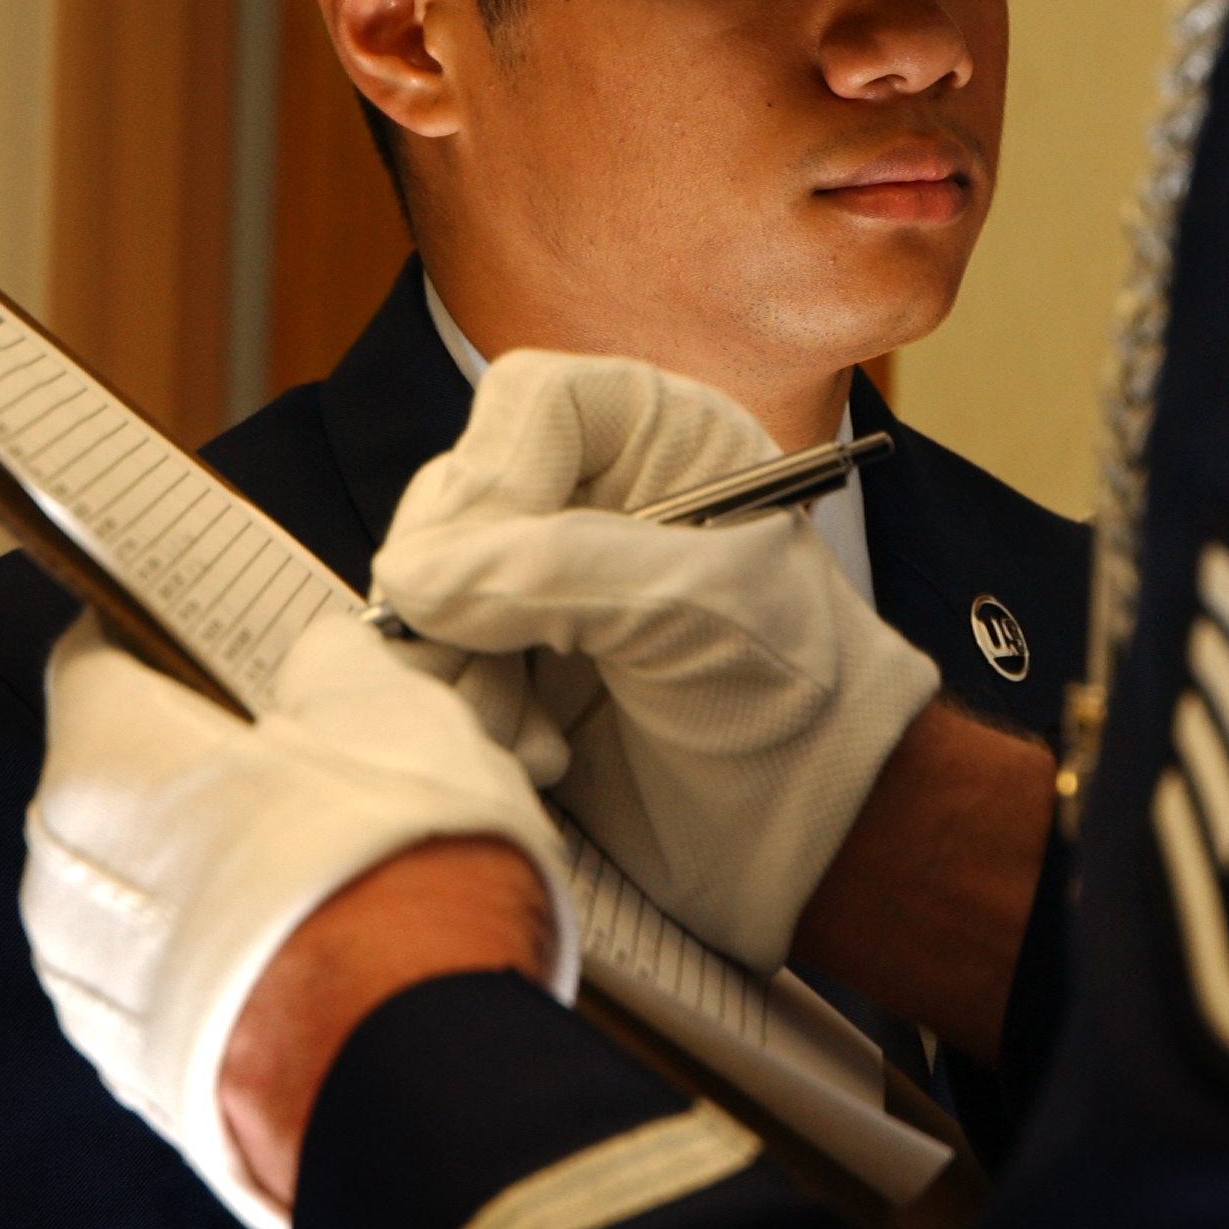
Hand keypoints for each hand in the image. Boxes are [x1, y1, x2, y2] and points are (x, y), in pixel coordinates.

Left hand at [21, 612, 576, 1228]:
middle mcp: (64, 872)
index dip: (166, 647)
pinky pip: (161, 983)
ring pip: (135, 892)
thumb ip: (336, 664)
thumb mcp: (394, 713)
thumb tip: (325, 655)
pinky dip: (213, 962)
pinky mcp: (133, 1068)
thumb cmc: (391, 873)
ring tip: (318, 873)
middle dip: (192, 770)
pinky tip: (305, 955)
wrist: (413, 1058)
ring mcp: (88, 984)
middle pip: (114, 783)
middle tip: (297, 764)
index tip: (220, 652)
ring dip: (205, 873)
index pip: (98, 661)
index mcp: (106, 758)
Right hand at [372, 352, 940, 972]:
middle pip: (457, 496)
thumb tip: (415, 576)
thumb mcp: (696, 610)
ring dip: (459, 672)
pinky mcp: (515, 662)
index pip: (531, 403)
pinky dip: (469, 715)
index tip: (473, 569)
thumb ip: (559, 572)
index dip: (492, 475)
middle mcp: (593, 493)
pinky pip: (437, 665)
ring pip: (430, 591)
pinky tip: (537, 759)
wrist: (813, 826)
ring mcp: (545, 581)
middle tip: (487, 671)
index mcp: (659, 438)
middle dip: (461, 599)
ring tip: (531, 739)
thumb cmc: (798, 693)